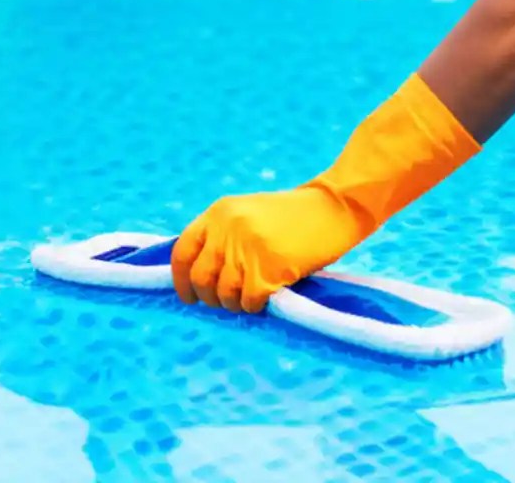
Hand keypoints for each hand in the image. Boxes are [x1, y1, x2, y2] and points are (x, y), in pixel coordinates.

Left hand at [172, 185, 365, 313]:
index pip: (183, 251)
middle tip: (222, 303)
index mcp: (218, 213)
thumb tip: (200, 276)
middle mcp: (227, 229)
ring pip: (224, 293)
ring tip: (246, 300)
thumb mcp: (246, 213)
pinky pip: (249, 301)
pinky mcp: (269, 268)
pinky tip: (264, 299)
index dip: (181, 279)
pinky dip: (254, 306)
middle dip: (209, 297)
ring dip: (233, 304)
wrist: (333, 208)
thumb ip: (221, 235)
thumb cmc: (292, 216)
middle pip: (201, 277)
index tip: (188, 296)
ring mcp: (247, 249)